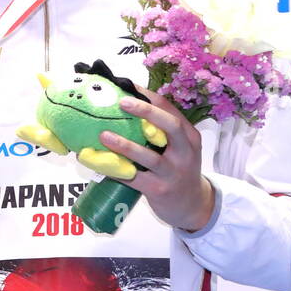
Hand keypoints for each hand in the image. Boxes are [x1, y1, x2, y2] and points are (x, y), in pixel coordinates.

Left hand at [100, 90, 214, 231]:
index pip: (170, 110)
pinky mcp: (159, 190)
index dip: (148, 96)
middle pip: (169, 126)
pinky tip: (97, 163)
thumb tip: (125, 106)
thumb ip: (160, 131)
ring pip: (149, 156)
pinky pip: (133, 178)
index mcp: (188, 136)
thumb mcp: (179, 148)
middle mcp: (185, 152)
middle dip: (145, 111)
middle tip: (121, 102)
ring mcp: (173, 172)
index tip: (127, 84)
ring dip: (124, 144)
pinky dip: (114, 169)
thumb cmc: (178, 170)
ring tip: (103, 135)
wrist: (193, 205)